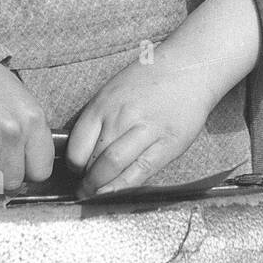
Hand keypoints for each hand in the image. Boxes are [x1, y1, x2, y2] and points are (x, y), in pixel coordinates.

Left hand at [69, 0, 261, 197]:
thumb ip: (99, 117)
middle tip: (84, 189)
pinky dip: (124, 187)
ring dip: (101, 187)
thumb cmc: (150, 78)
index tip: (74, 170)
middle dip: (86, 180)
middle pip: (94, 159)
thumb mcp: (114, 90)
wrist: (190, 68)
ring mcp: (147, 131)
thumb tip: (83, 148)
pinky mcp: (169, 144)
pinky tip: (115, 192)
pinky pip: (141, 172)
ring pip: (114, 167)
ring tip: (96, 194)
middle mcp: (122, 116)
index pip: (77, 144)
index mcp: (104, 103)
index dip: (72, 164)